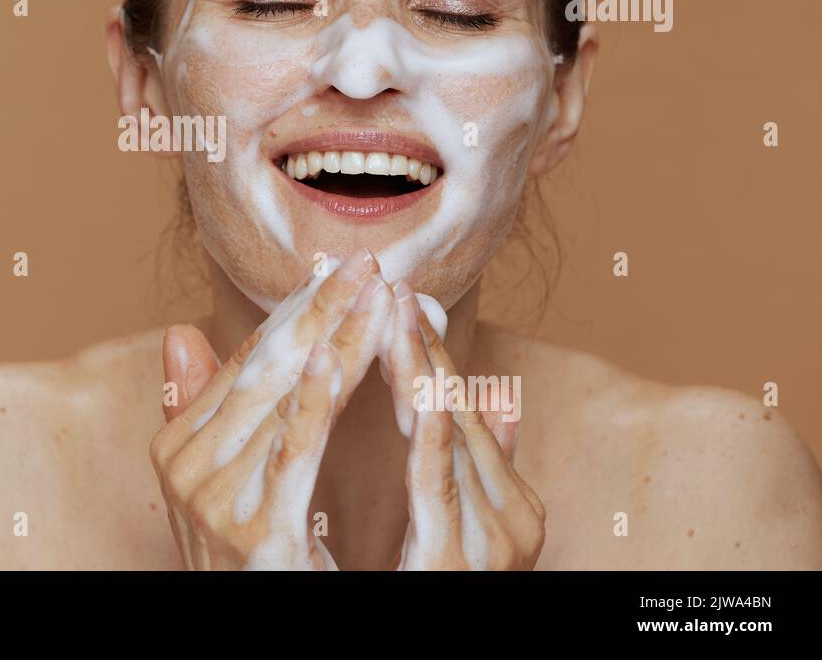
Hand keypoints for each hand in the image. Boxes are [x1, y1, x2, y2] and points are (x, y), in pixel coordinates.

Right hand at [150, 249, 391, 568]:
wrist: (259, 628)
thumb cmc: (250, 565)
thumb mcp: (223, 485)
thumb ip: (205, 406)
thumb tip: (180, 333)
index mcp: (178, 446)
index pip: (245, 361)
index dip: (295, 311)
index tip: (338, 269)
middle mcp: (185, 466)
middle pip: (264, 366)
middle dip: (319, 308)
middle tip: (365, 261)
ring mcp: (213, 496)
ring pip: (285, 391)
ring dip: (336, 334)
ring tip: (377, 290)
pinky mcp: (255, 526)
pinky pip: (294, 443)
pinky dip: (320, 392)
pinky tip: (347, 348)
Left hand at [380, 280, 545, 569]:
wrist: (397, 645)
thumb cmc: (430, 588)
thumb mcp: (459, 520)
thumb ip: (479, 458)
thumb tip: (502, 396)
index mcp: (511, 501)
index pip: (462, 407)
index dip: (428, 348)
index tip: (398, 295)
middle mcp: (512, 517)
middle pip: (455, 410)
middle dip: (420, 343)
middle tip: (391, 281)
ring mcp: (491, 540)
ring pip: (446, 432)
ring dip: (419, 365)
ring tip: (391, 309)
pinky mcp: (455, 561)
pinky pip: (437, 479)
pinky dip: (423, 423)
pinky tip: (411, 382)